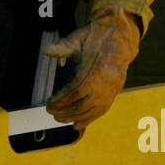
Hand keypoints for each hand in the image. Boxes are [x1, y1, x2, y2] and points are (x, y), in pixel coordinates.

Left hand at [44, 7, 140, 128]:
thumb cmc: (96, 39)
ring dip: (72, 117)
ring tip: (59, 118)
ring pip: (90, 111)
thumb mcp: (78, 39)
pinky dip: (88, 120)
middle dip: (63, 110)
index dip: (61, 100)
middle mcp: (104, 83)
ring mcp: (110, 91)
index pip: (75, 91)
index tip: (49, 102)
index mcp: (95, 69)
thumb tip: (45, 50)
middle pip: (81, 104)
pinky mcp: (113, 95)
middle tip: (50, 111)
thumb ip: (61, 46)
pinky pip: (100, 112)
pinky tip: (76, 125)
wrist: (119, 40)